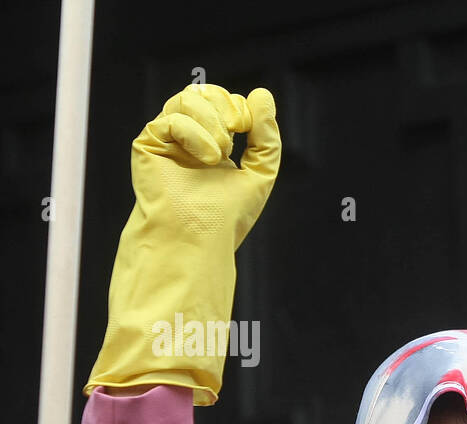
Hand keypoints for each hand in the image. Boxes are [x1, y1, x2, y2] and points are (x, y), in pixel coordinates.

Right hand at [132, 83, 279, 250]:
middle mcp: (188, 139)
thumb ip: (266, 137)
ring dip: (212, 121)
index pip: (225, 103)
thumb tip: (263, 94)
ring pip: (187, 98)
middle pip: (204, 93)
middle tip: (235, 132)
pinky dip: (195, 133)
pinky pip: (172, 118)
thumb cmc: (227, 216)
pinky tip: (207, 159)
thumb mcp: (260, 172)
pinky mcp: (148, 144)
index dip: (241, 107)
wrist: (199, 237)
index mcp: (212, 143)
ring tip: (219, 154)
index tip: (249, 127)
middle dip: (226, 106)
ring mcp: (167, 140)